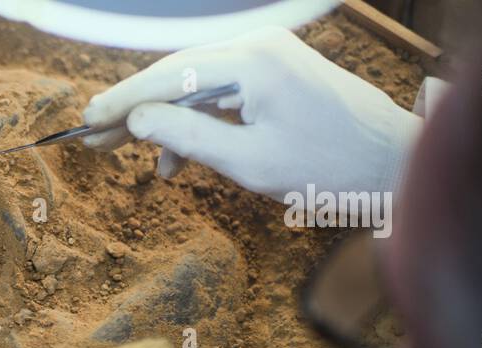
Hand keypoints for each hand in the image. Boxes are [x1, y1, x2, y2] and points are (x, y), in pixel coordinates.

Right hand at [83, 27, 422, 199]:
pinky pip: (221, 93)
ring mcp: (270, 57)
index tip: (87, 119)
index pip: (167, 75)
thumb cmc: (329, 168)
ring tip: (127, 153)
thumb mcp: (248, 162)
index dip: (122, 99)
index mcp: (252, 61)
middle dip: (135, 109)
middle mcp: (259, 46)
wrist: (395, 165)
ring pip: (196, 84)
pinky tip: (176, 158)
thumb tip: (137, 121)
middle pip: (177, 74)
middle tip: (94, 138)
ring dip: (163, 120)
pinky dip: (195, 121)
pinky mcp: (278, 74)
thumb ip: (187, 137)